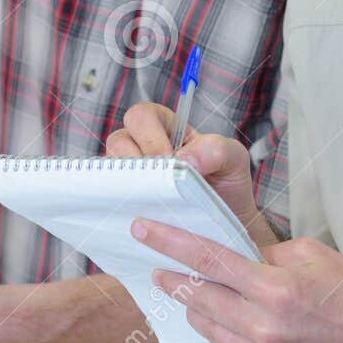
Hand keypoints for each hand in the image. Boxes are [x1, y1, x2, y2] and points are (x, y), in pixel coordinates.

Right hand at [107, 102, 274, 250]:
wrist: (227, 226)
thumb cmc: (228, 185)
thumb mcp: (233, 159)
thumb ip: (216, 149)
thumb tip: (182, 158)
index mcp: (166, 129)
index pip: (142, 116)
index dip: (150, 135)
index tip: (170, 160)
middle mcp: (143, 149)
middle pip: (118, 140)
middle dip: (137, 160)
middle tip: (160, 183)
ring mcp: (131, 177)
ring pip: (109, 171)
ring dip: (128, 186)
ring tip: (154, 202)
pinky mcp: (125, 203)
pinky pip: (109, 201)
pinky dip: (122, 207)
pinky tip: (142, 218)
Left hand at [133, 219, 342, 342]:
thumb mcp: (310, 253)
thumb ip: (264, 253)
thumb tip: (231, 251)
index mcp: (277, 286)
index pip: (209, 260)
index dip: (170, 242)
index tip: (144, 229)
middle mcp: (266, 324)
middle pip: (198, 296)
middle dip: (172, 277)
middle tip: (158, 264)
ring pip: (207, 324)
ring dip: (193, 304)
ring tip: (186, 288)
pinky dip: (220, 326)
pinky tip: (219, 312)